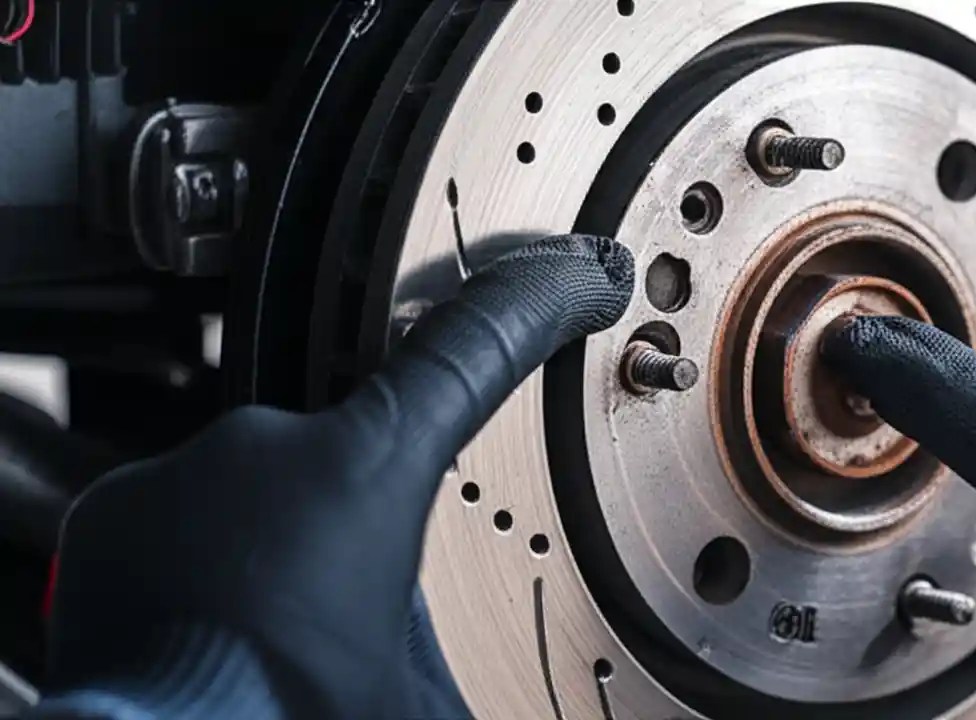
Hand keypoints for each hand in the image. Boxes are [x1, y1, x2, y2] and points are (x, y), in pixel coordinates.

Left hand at [43, 236, 633, 718]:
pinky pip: (188, 515)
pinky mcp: (120, 507)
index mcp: (367, 472)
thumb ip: (434, 631)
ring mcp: (184, 471)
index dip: (530, 305)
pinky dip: (209, 560)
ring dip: (280, 543)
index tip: (573, 278)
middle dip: (358, 514)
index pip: (470, 353)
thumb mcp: (409, 691)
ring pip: (266, 487)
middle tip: (347, 605)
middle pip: (352, 446)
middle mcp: (271, 446)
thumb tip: (437, 643)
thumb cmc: (280, 719)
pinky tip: (215, 625)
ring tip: (274, 632)